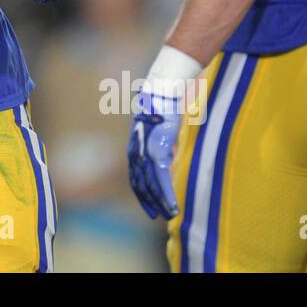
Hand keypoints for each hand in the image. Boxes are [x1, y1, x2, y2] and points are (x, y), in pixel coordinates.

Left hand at [127, 88, 182, 218]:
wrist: (163, 90)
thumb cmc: (162, 108)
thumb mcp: (159, 132)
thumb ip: (162, 149)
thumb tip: (168, 165)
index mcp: (134, 147)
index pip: (135, 176)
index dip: (142, 194)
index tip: (149, 207)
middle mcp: (137, 151)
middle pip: (140, 183)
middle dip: (149, 202)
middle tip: (158, 216)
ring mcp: (145, 150)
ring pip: (150, 184)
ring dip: (160, 201)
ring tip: (169, 214)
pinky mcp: (158, 148)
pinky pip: (160, 176)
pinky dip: (166, 192)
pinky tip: (172, 203)